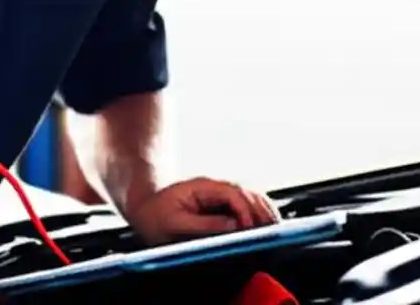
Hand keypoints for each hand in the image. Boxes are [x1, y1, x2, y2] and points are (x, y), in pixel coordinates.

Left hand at [127, 177, 279, 245]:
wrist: (145, 207)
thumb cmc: (155, 215)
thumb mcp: (174, 223)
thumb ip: (203, 225)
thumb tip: (232, 228)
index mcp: (202, 188)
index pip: (233, 193)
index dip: (245, 210)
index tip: (251, 228)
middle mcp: (214, 189)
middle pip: (247, 194)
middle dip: (261, 211)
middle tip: (272, 231)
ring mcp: (219, 196)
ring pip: (249, 198)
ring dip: (263, 212)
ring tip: (274, 231)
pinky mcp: (221, 206)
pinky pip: (244, 207)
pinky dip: (257, 215)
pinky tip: (264, 228)